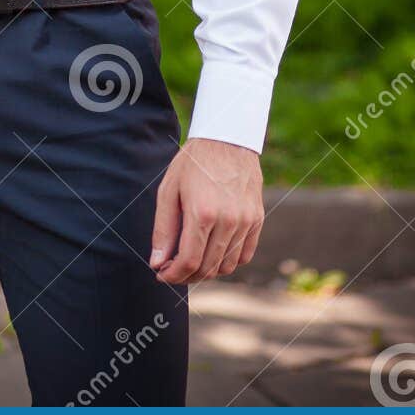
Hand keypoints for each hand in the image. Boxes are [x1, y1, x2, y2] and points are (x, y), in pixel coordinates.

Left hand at [149, 137, 263, 283]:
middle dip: (186, 276)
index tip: (162, 274)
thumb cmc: (193, 163)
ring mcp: (246, 222)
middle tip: (172, 269)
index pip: (188, 262)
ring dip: (206, 271)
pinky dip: (227, 262)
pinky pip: (244, 256)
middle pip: (207, 268)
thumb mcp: (169, 190)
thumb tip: (157, 262)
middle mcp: (228, 221)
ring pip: (226, 266)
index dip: (172, 275)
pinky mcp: (257, 220)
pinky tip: (212, 252)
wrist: (227, 138)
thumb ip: (163, 229)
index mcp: (202, 213)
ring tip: (191, 260)